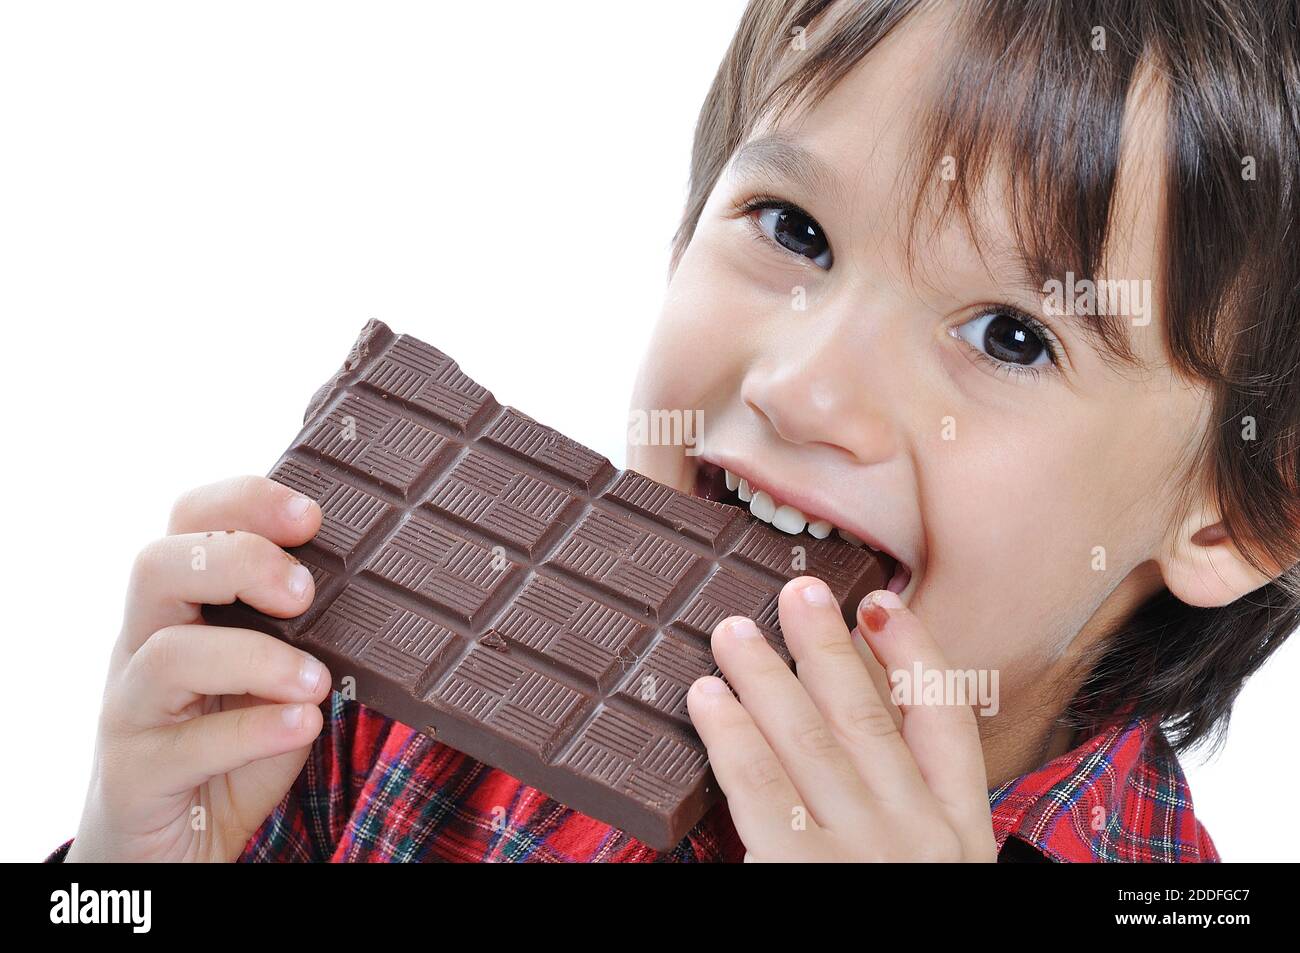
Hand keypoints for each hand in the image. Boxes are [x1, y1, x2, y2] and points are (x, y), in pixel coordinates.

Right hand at [66, 476, 332, 861]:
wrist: (174, 847)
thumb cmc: (233, 747)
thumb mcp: (275, 679)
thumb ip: (304, 635)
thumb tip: (376, 590)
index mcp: (181, 608)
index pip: (189, 522)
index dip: (244, 502)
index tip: (312, 515)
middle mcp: (143, 647)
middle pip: (157, 565)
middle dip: (239, 561)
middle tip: (304, 590)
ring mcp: (131, 710)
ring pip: (167, 654)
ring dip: (254, 658)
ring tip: (318, 680)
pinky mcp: (136, 776)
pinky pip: (184, 747)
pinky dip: (251, 731)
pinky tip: (303, 725)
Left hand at [687, 578, 996, 861]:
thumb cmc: (888, 923)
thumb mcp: (925, 866)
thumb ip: (900, 806)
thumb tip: (844, 719)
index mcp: (960, 830)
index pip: (948, 720)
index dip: (914, 651)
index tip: (882, 603)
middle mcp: (919, 834)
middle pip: (867, 717)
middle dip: (825, 646)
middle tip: (797, 590)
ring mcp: (863, 852)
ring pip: (807, 739)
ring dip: (764, 675)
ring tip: (733, 631)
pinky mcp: (803, 870)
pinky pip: (759, 784)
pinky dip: (730, 732)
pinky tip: (706, 697)